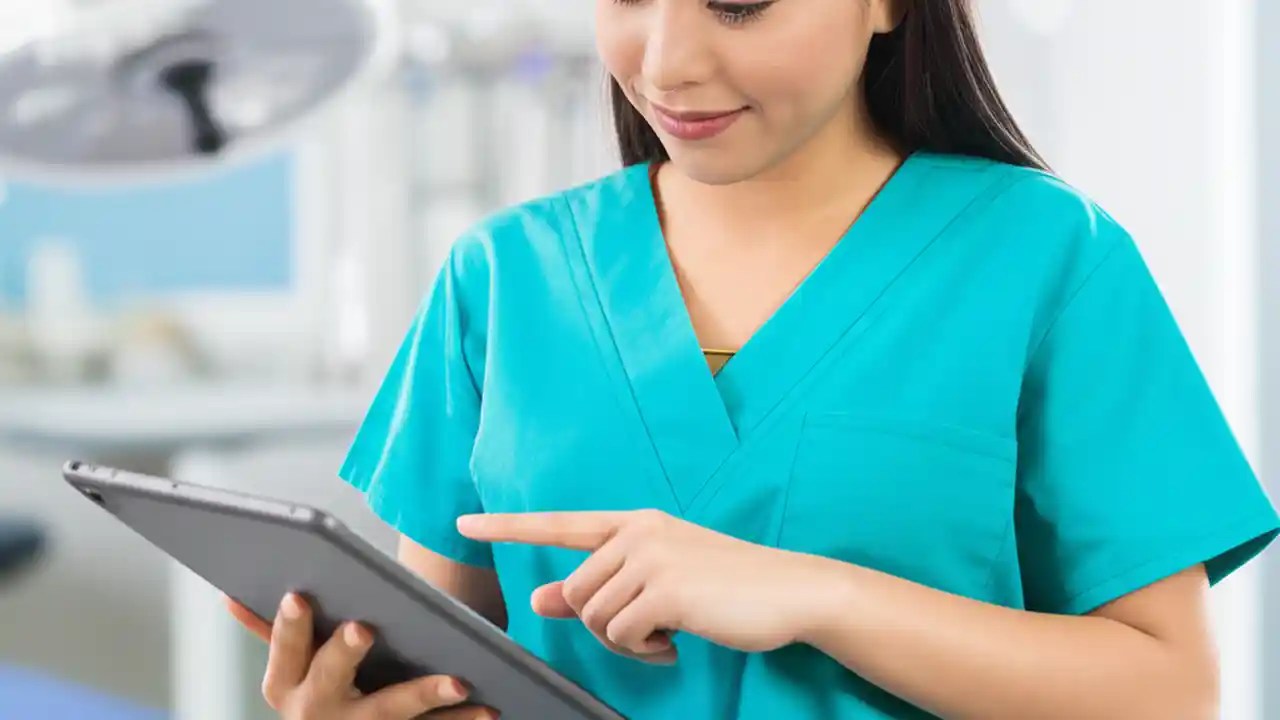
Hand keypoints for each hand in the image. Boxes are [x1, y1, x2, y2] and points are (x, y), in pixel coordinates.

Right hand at [224, 593, 498, 718]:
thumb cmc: (317, 691)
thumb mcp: (291, 669)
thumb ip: (273, 633)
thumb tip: (231, 597)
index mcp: (285, 686)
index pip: (285, 650)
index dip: (290, 626)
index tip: (299, 596)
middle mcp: (315, 712)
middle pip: (330, 680)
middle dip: (343, 653)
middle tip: (362, 628)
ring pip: (390, 712)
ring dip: (424, 695)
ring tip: (459, 680)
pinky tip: (489, 708)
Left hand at [456, 509, 838, 662]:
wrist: (791, 589)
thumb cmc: (727, 586)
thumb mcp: (659, 580)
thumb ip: (599, 586)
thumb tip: (538, 599)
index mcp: (635, 522)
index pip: (559, 523)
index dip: (508, 527)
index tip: (464, 523)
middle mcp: (637, 531)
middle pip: (575, 593)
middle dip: (604, 625)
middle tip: (651, 631)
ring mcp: (651, 557)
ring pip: (594, 618)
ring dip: (626, 642)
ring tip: (668, 633)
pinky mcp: (665, 588)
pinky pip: (620, 636)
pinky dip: (644, 652)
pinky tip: (677, 643)